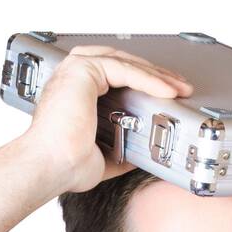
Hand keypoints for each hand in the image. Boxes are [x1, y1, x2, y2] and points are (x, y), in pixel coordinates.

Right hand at [26, 44, 192, 194]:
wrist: (50, 168)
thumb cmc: (63, 166)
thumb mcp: (103, 157)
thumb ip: (120, 150)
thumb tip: (140, 155)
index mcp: (74, 92)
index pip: (114, 76)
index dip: (143, 81)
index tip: (166, 93)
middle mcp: (72, 76)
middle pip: (123, 63)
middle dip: (155, 74)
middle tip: (181, 87)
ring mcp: (75, 70)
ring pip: (125, 63)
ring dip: (156, 75)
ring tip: (180, 88)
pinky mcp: (82, 70)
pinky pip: (123, 69)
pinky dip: (147, 79)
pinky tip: (166, 91)